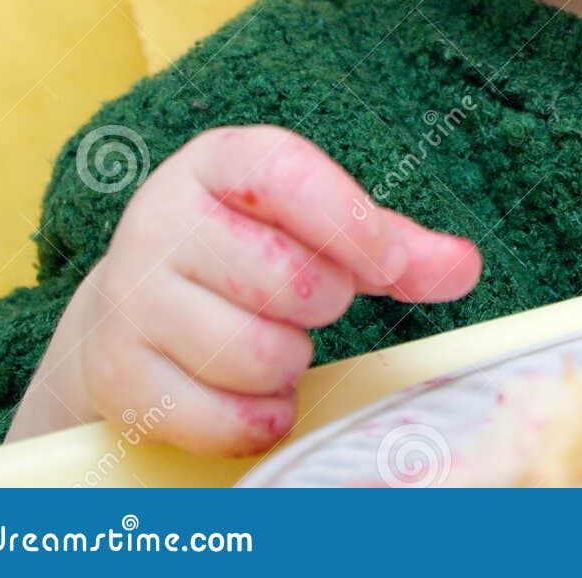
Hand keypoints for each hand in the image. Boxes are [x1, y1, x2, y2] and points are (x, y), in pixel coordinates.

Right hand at [7, 125, 481, 455]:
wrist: (130, 309)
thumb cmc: (246, 254)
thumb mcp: (313, 227)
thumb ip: (390, 244)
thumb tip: (464, 265)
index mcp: (217, 163)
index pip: (284, 173)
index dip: (349, 222)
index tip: (392, 265)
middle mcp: (161, 219)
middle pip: (286, 278)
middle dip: (323, 303)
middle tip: (311, 302)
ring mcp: (130, 298)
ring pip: (256, 354)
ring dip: (291, 365)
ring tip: (276, 343)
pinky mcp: (117, 374)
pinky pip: (221, 417)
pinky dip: (259, 418)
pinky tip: (252, 393)